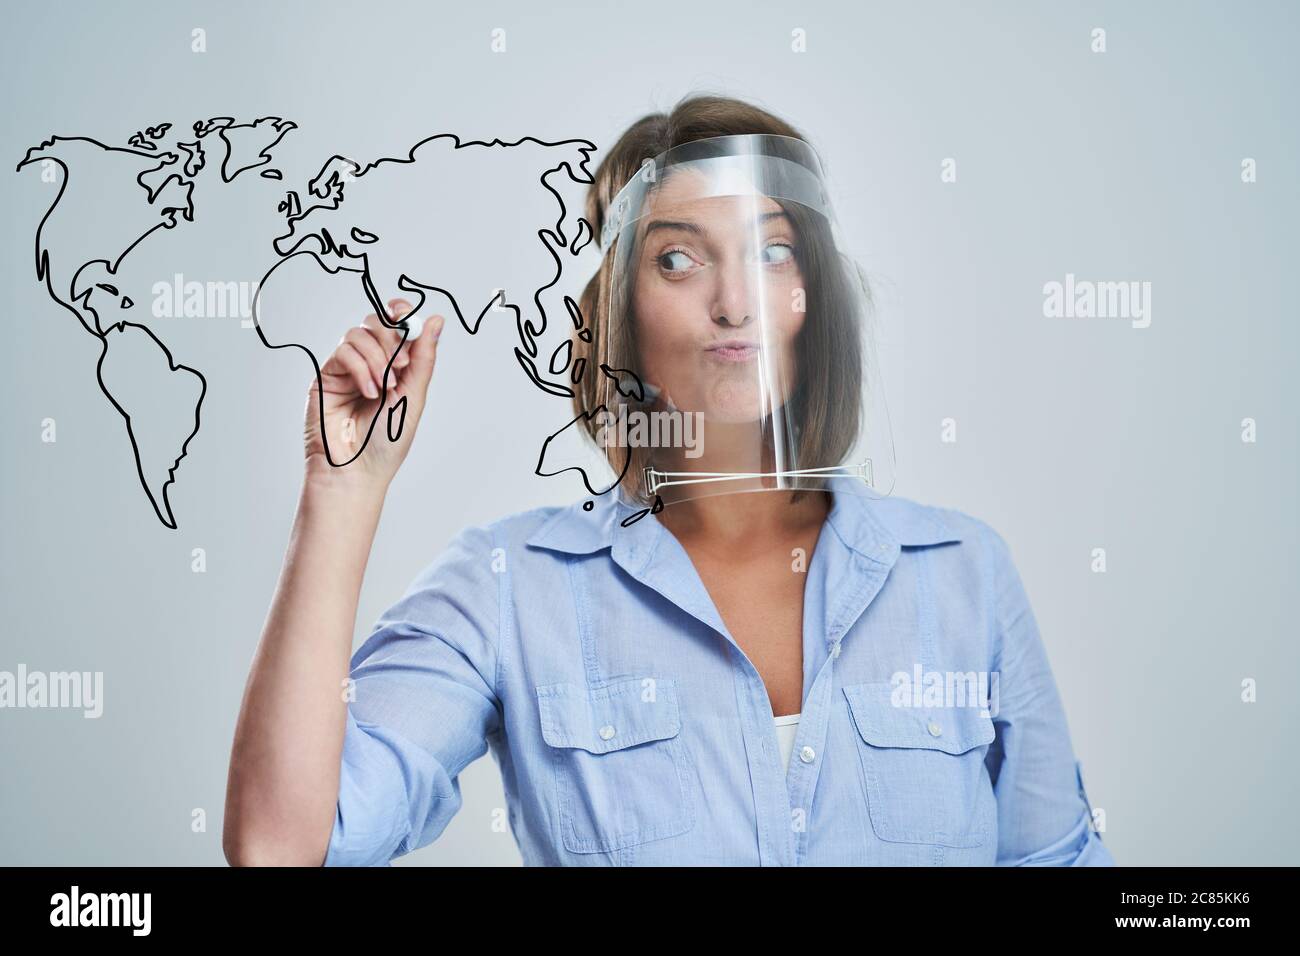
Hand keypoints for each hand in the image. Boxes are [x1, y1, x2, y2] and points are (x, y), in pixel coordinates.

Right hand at [303, 299, 442, 490]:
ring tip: (383, 388)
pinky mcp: (327, 375)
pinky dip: (359, 368)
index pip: (397, 324)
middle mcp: (371, 363)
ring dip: (376, 358)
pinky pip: (343, 351)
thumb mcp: (413, 397)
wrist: (356, 471)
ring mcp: (348, 368)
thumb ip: (423, 359)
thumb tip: (436, 320)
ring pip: (359, 334)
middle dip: (391, 337)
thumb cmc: (385, 443)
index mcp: (396, 366)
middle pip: (377, 322)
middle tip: (400, 365)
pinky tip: (368, 393)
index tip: (409, 319)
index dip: (403, 314)